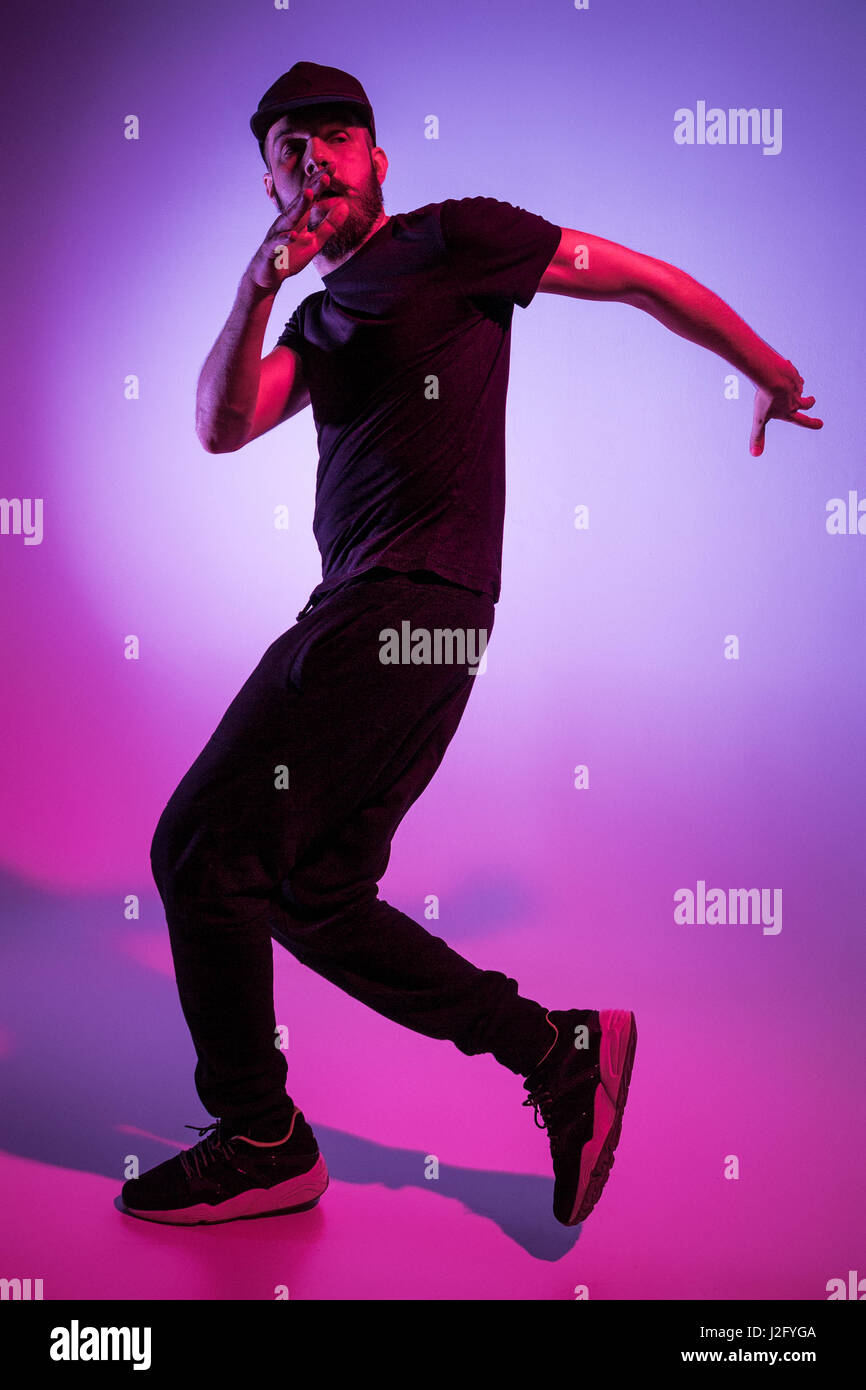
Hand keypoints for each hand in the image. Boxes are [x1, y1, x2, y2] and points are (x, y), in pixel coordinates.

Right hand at [245, 171, 351, 291]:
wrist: (267, 275)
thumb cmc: (290, 255)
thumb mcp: (315, 241)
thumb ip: (329, 225)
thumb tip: (345, 206)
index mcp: (299, 218)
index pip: (311, 196)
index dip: (320, 182)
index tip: (333, 167)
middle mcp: (287, 221)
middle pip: (301, 202)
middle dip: (312, 188)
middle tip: (325, 174)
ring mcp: (277, 234)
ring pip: (288, 218)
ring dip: (298, 206)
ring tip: (309, 195)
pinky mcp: (271, 250)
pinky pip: (277, 243)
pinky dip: (284, 239)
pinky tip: (292, 235)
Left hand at [750, 358, 822, 455]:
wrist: (773, 376)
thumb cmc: (766, 398)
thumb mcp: (759, 419)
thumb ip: (758, 436)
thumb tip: (755, 454)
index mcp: (789, 412)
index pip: (803, 421)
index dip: (812, 424)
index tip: (820, 424)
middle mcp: (796, 400)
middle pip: (807, 403)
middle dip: (811, 402)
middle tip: (812, 400)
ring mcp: (796, 386)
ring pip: (799, 387)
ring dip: (796, 386)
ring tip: (786, 383)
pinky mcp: (794, 374)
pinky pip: (793, 374)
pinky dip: (790, 374)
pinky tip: (783, 371)